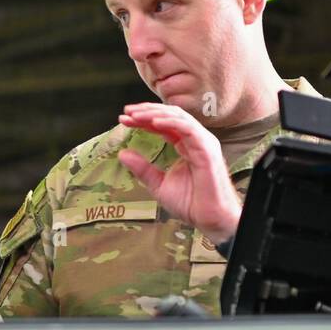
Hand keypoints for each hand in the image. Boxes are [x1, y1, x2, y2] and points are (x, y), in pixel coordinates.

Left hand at [116, 103, 241, 242]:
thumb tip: (122, 153)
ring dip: (155, 114)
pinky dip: (171, 123)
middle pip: (170, 116)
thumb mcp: (158, 184)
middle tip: (126, 112)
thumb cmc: (191, 203)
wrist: (208, 218)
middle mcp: (194, 140)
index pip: (163, 124)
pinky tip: (154, 122)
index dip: (143, 120)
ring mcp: (202, 143)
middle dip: (147, 111)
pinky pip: (188, 129)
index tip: (124, 119)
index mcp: (185, 145)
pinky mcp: (207, 150)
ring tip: (136, 115)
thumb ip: (142, 168)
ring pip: (178, 118)